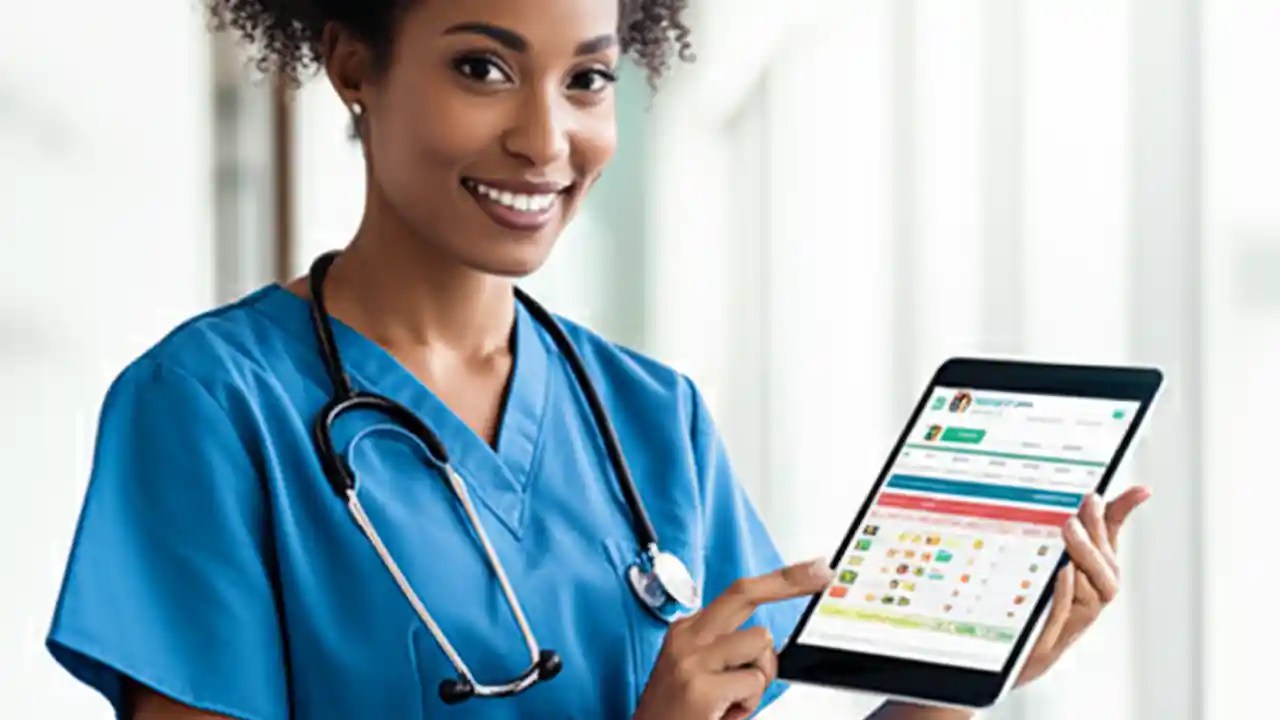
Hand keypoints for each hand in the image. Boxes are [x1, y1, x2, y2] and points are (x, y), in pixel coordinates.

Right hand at [633, 559, 834, 719]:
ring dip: (759, 676)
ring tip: (734, 699)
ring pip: (760, 642)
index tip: (812, 570)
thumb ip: (727, 649)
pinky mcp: (700, 686)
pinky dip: (749, 703)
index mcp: (688, 630)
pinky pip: (753, 681)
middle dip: (789, 581)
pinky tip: (725, 713)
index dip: (780, 579)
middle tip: (820, 574)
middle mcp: (688, 636)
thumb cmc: (677, 712)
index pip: (739, 592)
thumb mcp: (698, 670)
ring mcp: (692, 659)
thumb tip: (766, 642)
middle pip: (745, 592)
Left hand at [1014, 486, 1151, 686]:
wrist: (1017, 658)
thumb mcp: (1039, 565)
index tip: (1142, 490)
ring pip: (1094, 582)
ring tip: (1068, 529)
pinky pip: (1069, 606)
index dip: (1125, 511)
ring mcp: (1081, 612)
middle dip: (1096, 529)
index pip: (1110, 535)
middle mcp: (1094, 591)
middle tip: (1084, 505)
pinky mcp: (1061, 632)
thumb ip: (1060, 538)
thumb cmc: (1031, 609)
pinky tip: (1064, 572)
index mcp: (1089, 570)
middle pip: (1106, 558)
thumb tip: (1073, 502)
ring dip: (1084, 552)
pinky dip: (1067, 588)